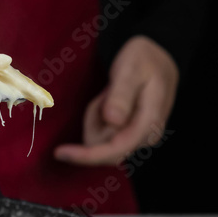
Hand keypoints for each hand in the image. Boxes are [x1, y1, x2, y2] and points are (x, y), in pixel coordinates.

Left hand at [54, 36, 177, 165]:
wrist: (157, 60)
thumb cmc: (143, 60)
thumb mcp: (131, 68)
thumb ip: (122, 93)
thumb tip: (113, 120)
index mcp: (149, 123)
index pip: (116, 150)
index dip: (87, 156)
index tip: (60, 153)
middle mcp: (146, 138)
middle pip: (103, 149)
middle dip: (93, 122)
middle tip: (104, 93)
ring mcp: (138, 139)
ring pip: (99, 141)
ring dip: (95, 117)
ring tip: (108, 93)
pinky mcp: (129, 138)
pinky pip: (102, 135)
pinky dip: (97, 118)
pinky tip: (108, 100)